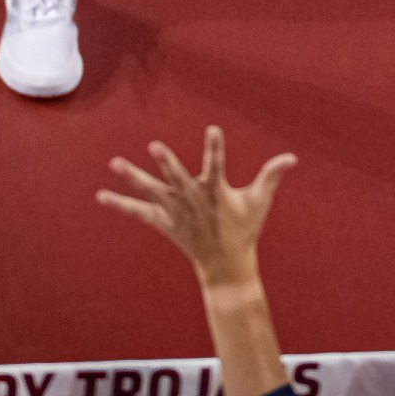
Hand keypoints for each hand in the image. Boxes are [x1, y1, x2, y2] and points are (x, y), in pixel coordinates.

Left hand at [97, 125, 296, 288]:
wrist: (225, 266)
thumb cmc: (244, 229)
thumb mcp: (260, 202)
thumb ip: (272, 176)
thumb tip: (292, 157)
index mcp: (216, 192)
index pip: (217, 164)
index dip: (215, 147)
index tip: (213, 129)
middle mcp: (192, 201)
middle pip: (177, 178)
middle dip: (166, 163)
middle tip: (154, 146)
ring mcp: (176, 213)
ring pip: (151, 192)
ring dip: (132, 178)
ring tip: (114, 163)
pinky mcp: (164, 223)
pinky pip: (139, 213)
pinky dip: (120, 205)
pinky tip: (102, 196)